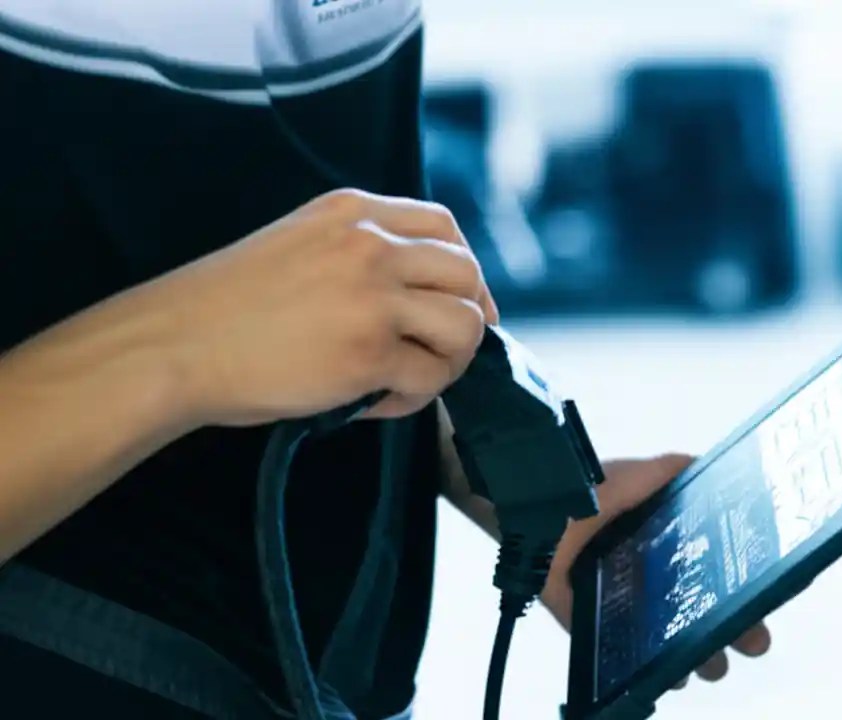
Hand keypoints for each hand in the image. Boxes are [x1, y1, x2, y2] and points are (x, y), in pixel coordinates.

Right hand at [135, 188, 498, 424]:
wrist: (172, 345)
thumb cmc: (224, 307)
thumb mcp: (298, 243)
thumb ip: (356, 250)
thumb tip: (416, 290)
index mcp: (353, 212)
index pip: (444, 226)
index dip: (464, 271)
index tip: (462, 302)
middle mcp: (371, 245)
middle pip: (467, 275)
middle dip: (471, 317)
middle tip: (446, 351)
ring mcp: (374, 297)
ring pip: (465, 327)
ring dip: (449, 362)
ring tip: (409, 379)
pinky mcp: (370, 351)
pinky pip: (431, 377)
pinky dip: (415, 397)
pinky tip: (376, 402)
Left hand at [542, 454, 771, 686]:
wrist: (528, 507)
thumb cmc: (585, 491)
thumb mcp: (635, 475)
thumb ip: (669, 470)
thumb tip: (707, 465)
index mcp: (655, 540)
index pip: (704, 570)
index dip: (733, 588)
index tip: (761, 603)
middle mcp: (640, 572)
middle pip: (692, 608)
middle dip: (727, 629)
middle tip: (755, 644)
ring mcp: (614, 599)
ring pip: (662, 636)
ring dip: (692, 655)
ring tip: (713, 666)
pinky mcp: (584, 619)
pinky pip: (616, 652)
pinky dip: (643, 668)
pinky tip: (668, 679)